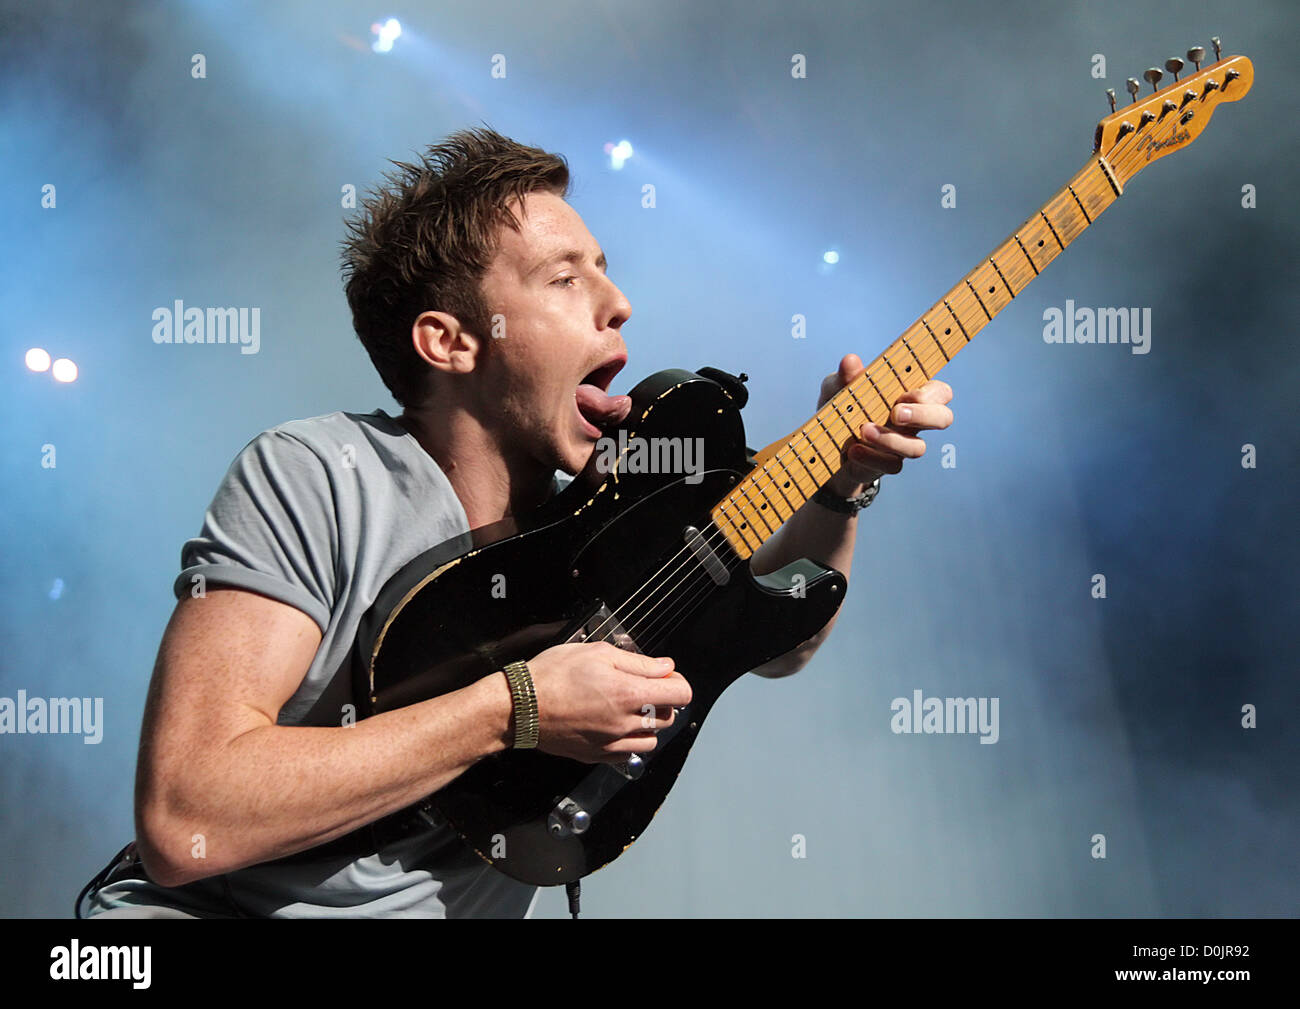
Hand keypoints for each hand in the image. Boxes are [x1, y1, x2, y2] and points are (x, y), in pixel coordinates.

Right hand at [523, 641, 691, 763]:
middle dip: (662, 701)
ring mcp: (611, 743)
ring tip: (629, 708)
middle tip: (644, 688)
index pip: (681, 694)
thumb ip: (638, 662)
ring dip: (649, 724)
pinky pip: (629, 754)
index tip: (666, 676)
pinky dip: (630, 741)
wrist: (520, 706)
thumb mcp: (597, 653)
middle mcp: (624, 723)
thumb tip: (664, 667)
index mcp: (628, 694)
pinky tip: (615, 725)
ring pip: (652, 740)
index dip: (677, 682)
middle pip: (669, 717)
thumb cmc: (552, 676)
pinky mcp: (597, 756)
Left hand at [818, 354, 953, 496]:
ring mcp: (904, 443)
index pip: (940, 392)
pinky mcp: (889, 464)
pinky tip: (854, 450)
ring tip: (864, 430)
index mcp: (910, 394)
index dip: (929, 394)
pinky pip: (892, 465)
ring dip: (891, 440)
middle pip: (943, 419)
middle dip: (923, 416)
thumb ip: (846, 376)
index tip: (903, 394)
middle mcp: (914, 420)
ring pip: (918, 448)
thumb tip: (850, 360)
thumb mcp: (838, 387)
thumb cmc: (842, 405)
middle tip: (895, 413)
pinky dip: (872, 457)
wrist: (825, 442)